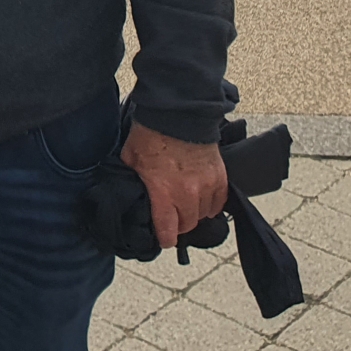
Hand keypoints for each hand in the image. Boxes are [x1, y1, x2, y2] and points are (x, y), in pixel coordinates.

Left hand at [120, 122, 227, 249]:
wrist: (178, 112)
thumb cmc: (151, 133)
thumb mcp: (131, 159)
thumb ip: (133, 180)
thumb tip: (131, 191)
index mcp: (163, 192)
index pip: (168, 230)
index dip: (164, 238)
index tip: (163, 239)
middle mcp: (187, 194)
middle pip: (188, 225)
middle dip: (178, 225)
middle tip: (171, 218)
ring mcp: (206, 186)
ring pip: (204, 215)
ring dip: (194, 213)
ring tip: (185, 205)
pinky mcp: (220, 176)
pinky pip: (219, 202)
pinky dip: (211, 204)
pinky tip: (201, 198)